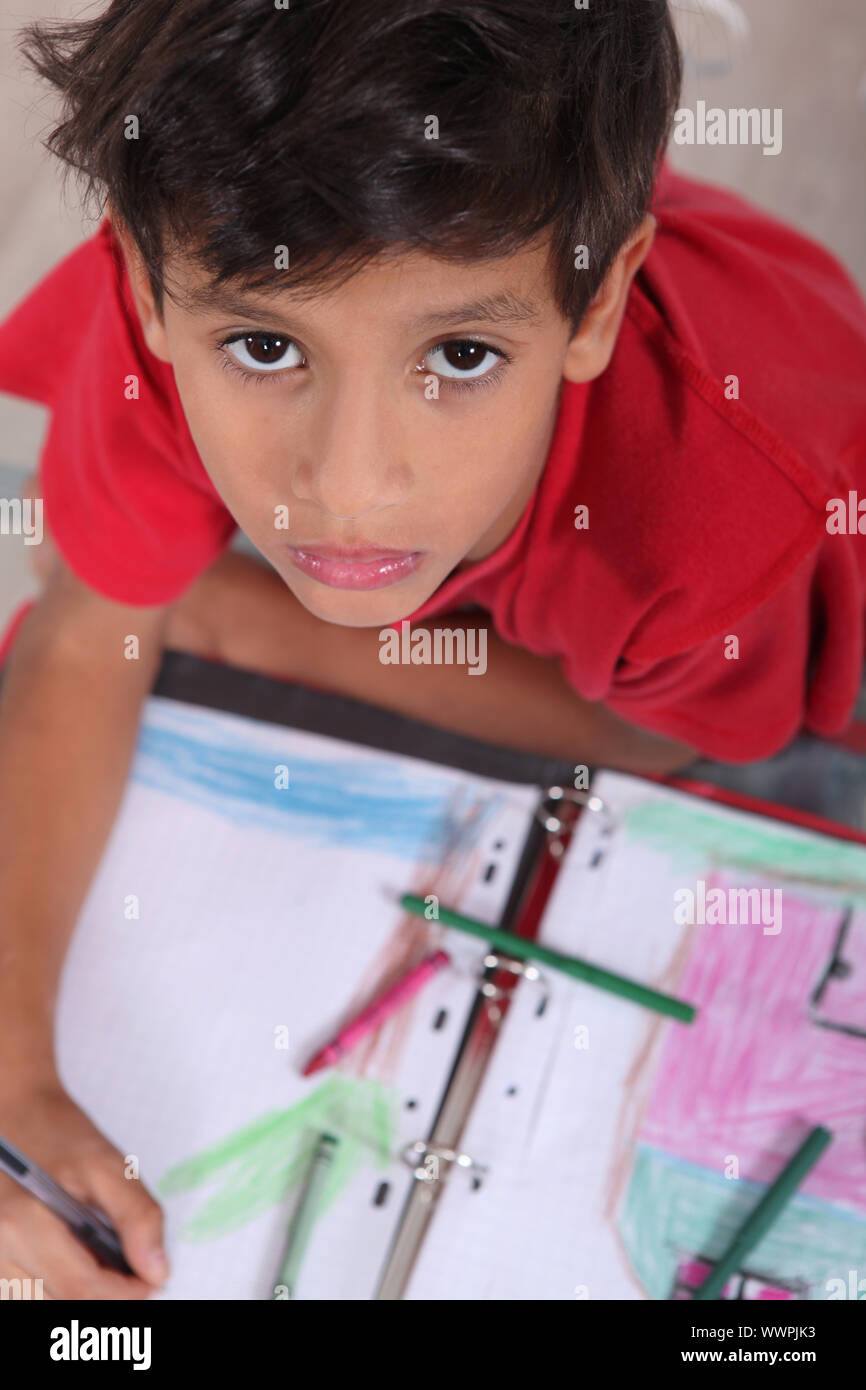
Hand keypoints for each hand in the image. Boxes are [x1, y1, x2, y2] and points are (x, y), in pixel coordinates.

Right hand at [0, 1076, 168, 1298]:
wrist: (14, 1112)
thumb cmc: (58, 1134)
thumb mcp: (108, 1164)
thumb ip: (137, 1216)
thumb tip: (156, 1271)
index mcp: (24, 1224)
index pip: (81, 1289)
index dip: (126, 1294)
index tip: (152, 1281)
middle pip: (61, 1304)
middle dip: (106, 1295)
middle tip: (132, 1269)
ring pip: (42, 1303)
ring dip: (79, 1292)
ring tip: (102, 1257)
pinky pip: (26, 1293)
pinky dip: (57, 1286)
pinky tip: (75, 1258)